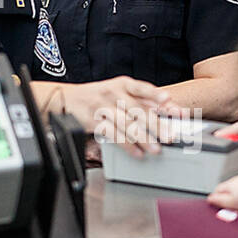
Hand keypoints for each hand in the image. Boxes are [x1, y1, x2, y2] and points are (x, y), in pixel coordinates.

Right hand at [64, 76, 182, 158]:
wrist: (67, 98)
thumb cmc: (98, 96)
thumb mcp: (118, 91)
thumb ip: (141, 99)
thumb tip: (165, 108)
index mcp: (123, 84)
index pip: (142, 88)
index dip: (155, 95)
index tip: (168, 100)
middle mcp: (113, 93)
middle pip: (137, 110)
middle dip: (155, 124)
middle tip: (169, 136)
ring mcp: (103, 107)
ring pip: (126, 124)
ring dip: (143, 138)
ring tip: (156, 149)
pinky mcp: (93, 121)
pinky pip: (112, 135)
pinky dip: (126, 145)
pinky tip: (137, 152)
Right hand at [208, 174, 237, 213]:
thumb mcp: (231, 203)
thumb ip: (218, 200)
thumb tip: (210, 199)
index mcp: (230, 183)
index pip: (216, 190)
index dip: (216, 199)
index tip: (217, 206)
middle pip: (227, 190)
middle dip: (227, 199)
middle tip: (231, 208)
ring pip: (237, 190)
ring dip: (237, 198)